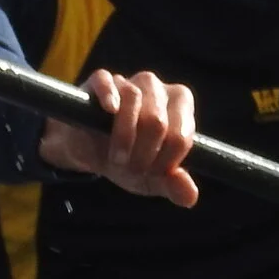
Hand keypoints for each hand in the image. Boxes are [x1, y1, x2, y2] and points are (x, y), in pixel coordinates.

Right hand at [37, 68, 198, 207]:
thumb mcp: (151, 179)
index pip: (180, 136)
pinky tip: (110, 110)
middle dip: (142, 154)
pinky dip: (109, 95)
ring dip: (122, 137)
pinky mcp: (99, 82)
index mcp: (179, 106)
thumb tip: (190, 196)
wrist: (87, 151)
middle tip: (131, 169)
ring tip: (116, 159)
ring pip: (134, 98)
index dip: (165, 162)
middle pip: (156, 121)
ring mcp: (128, 81)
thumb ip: (173, 186)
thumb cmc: (127, 160)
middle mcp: (157, 88)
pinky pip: (106, 81)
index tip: (152, 175)